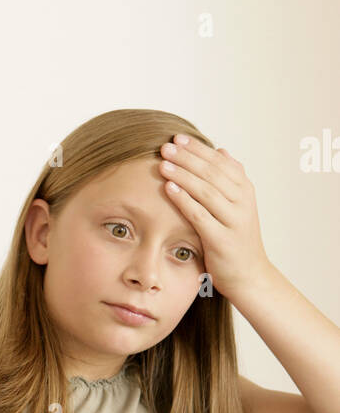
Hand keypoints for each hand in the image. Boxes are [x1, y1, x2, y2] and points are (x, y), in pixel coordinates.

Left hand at [159, 134, 272, 298]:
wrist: (249, 275)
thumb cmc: (237, 238)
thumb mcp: (237, 205)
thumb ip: (229, 178)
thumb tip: (221, 150)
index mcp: (244, 189)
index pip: (219, 162)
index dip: (198, 149)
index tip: (177, 137)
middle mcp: (242, 201)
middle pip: (212, 173)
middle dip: (187, 158)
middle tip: (165, 146)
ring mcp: (234, 220)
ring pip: (206, 191)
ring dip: (183, 175)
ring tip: (163, 163)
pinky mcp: (222, 239)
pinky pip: (200, 215)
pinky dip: (184, 200)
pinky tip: (169, 188)